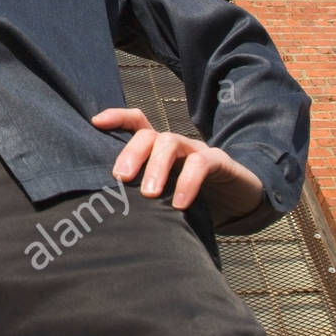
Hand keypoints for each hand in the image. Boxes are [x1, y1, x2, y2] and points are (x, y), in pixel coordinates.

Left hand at [91, 108, 262, 224]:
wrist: (240, 201)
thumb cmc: (192, 199)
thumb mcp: (162, 197)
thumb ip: (139, 199)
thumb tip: (104, 218)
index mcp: (157, 149)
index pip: (136, 122)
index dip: (117, 118)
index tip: (95, 122)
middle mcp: (174, 145)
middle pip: (148, 135)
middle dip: (132, 152)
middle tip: (120, 177)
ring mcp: (196, 150)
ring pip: (171, 143)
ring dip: (156, 166)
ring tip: (149, 194)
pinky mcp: (219, 162)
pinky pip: (202, 164)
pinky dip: (188, 182)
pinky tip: (180, 204)